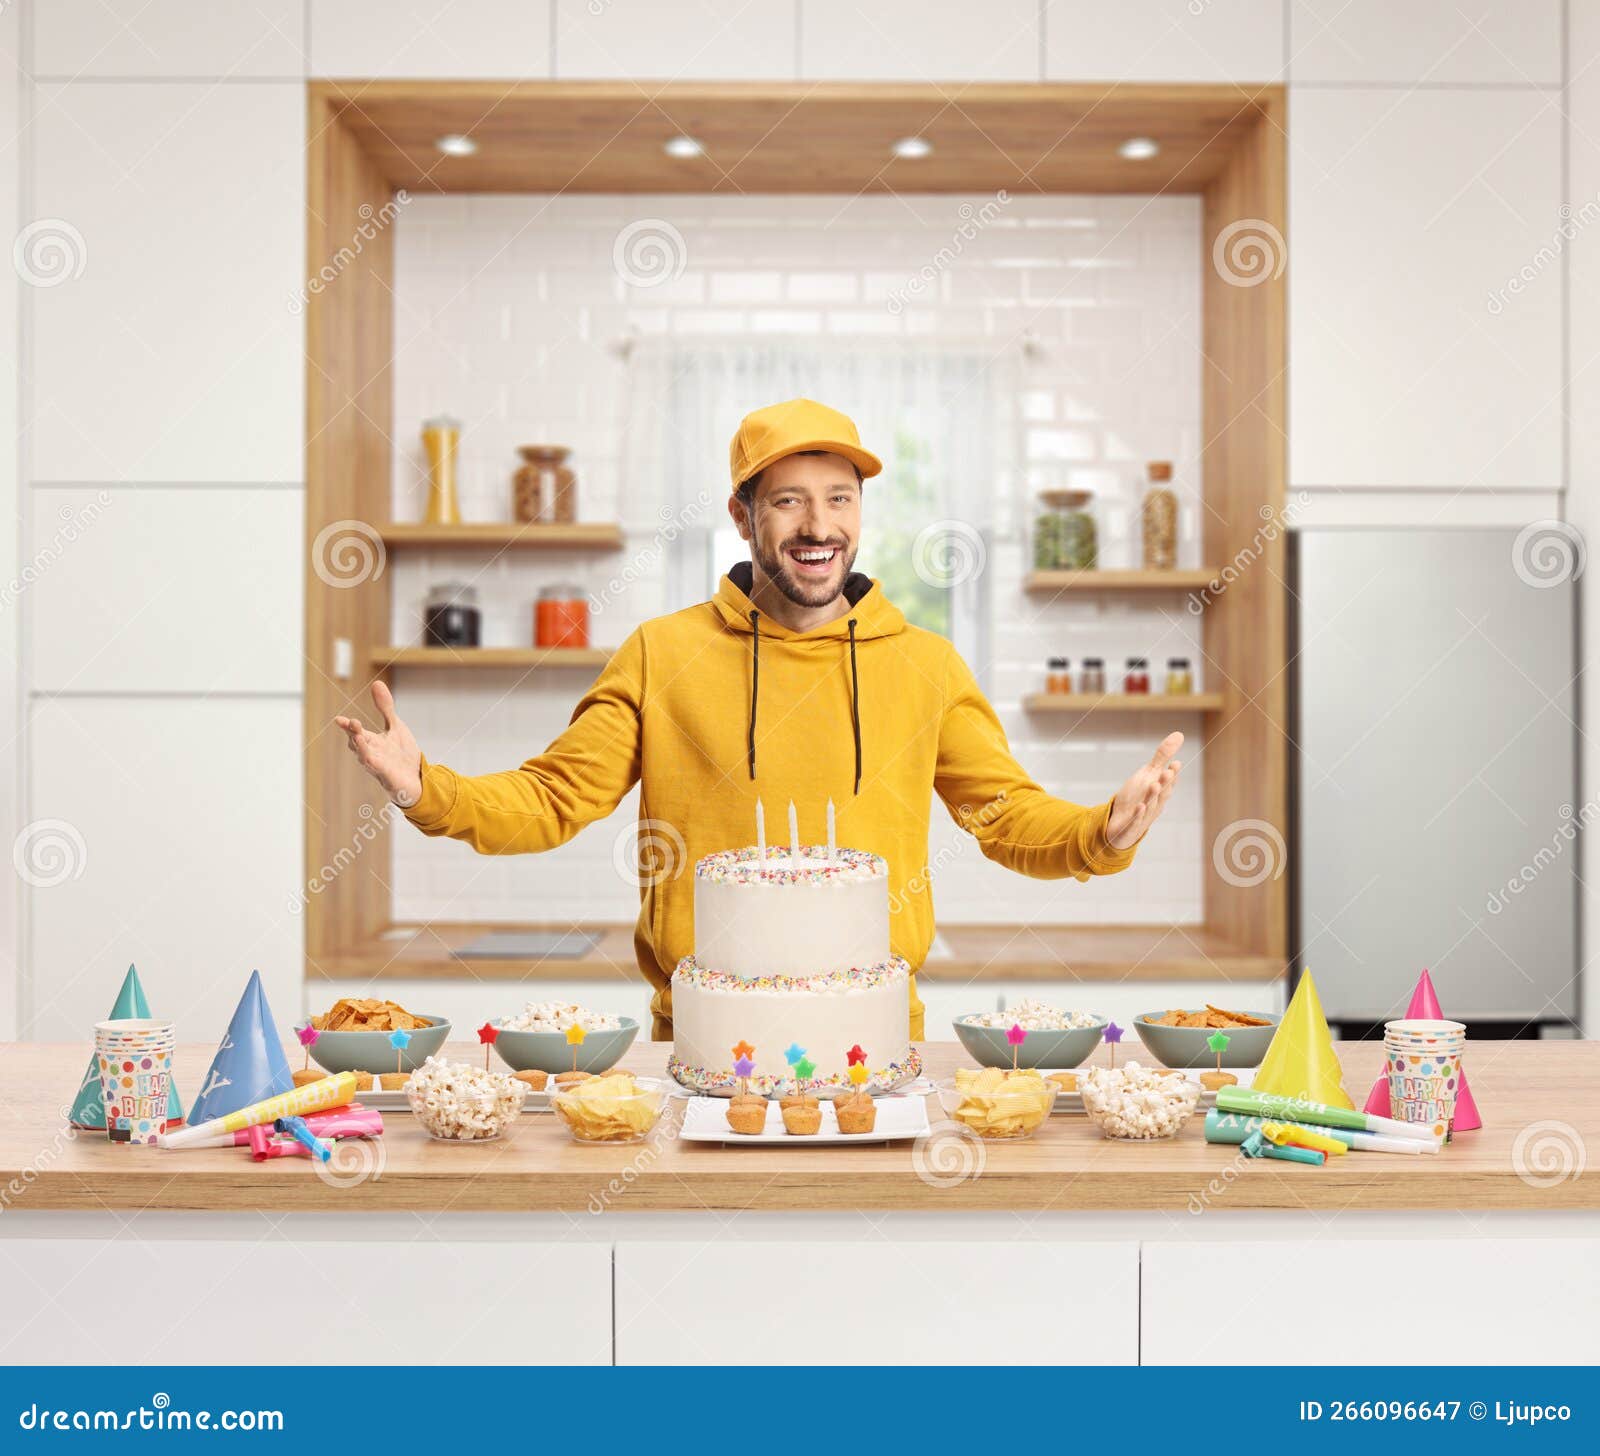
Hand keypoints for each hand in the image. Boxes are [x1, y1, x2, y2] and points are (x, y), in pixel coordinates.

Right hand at [335, 681, 422, 807]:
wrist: (419, 777)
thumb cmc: (403, 754)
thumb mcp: (396, 726)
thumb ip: (385, 708)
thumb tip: (376, 683)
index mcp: (372, 742)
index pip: (356, 732)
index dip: (348, 726)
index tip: (339, 719)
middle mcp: (371, 753)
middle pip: (357, 743)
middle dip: (353, 733)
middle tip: (351, 723)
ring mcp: (378, 766)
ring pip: (364, 757)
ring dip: (360, 748)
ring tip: (358, 736)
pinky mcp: (387, 777)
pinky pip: (378, 770)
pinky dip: (373, 763)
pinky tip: (369, 757)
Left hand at [1106, 731, 1183, 850]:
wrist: (1122, 827)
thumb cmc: (1138, 797)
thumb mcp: (1148, 774)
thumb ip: (1162, 756)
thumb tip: (1179, 734)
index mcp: (1160, 792)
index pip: (1168, 782)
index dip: (1172, 774)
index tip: (1175, 763)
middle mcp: (1154, 804)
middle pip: (1161, 793)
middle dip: (1165, 783)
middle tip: (1168, 771)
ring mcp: (1143, 816)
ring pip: (1149, 805)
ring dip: (1152, 796)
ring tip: (1154, 784)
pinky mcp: (1130, 826)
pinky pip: (1135, 820)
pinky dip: (1137, 814)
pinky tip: (1139, 806)